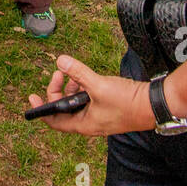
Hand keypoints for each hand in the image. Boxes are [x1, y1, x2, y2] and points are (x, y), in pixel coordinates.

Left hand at [26, 54, 149, 135]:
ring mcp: (99, 117)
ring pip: (77, 104)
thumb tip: (60, 61)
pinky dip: (83, 88)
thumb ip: (78, 73)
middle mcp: (89, 123)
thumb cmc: (127, 102)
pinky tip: (87, 77)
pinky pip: (88, 100)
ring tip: (72, 73)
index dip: (41, 109)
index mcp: (83, 125)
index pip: (54, 122)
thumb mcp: (98, 85)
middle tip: (58, 73)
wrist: (155, 105)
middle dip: (57, 91)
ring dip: (71, 88)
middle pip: (64, 110)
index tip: (32, 97)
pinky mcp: (108, 109)